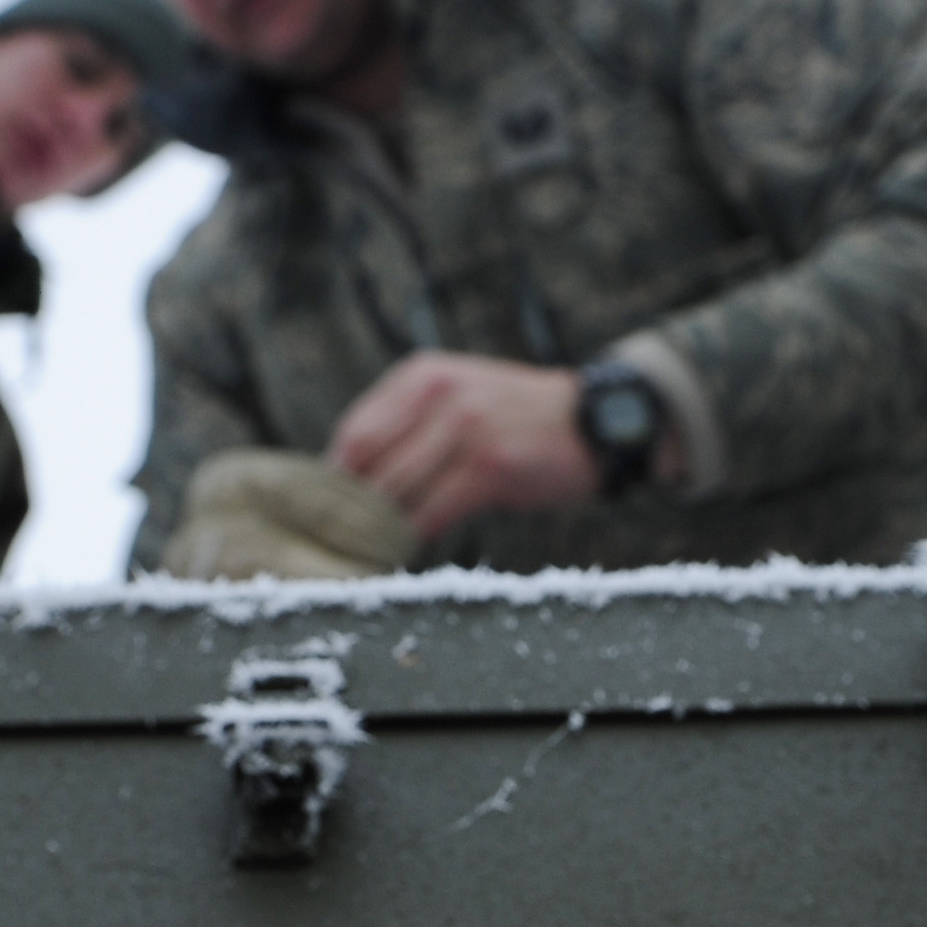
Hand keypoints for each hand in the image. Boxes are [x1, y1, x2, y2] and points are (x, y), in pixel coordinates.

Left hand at [325, 354, 595, 533]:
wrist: (598, 420)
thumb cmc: (522, 418)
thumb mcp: (461, 396)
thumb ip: (410, 424)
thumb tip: (351, 475)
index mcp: (422, 375)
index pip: (355, 433)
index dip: (334, 479)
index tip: (327, 513)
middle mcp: (438, 394)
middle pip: (366, 462)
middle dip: (348, 508)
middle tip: (339, 541)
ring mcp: (464, 429)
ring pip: (394, 489)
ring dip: (376, 527)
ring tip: (367, 551)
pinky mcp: (488, 467)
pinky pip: (430, 511)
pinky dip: (411, 536)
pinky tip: (404, 550)